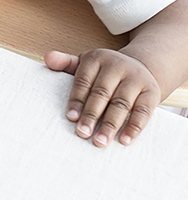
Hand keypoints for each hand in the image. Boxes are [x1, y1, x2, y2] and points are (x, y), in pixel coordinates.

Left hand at [45, 48, 161, 146]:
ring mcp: (136, 79)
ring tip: (100, 141)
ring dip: (110, 125)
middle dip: (91, 115)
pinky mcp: (151, 92)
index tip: (71, 118)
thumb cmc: (104, 71)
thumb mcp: (86, 63)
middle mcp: (117, 67)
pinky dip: (134, 127)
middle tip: (82, 133)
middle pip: (102, 93)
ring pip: (121, 104)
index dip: (77, 100)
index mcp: (97, 59)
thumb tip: (48, 58)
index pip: (84, 81)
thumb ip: (66, 63)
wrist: (141, 67)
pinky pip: (143, 111)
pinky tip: (124, 140)